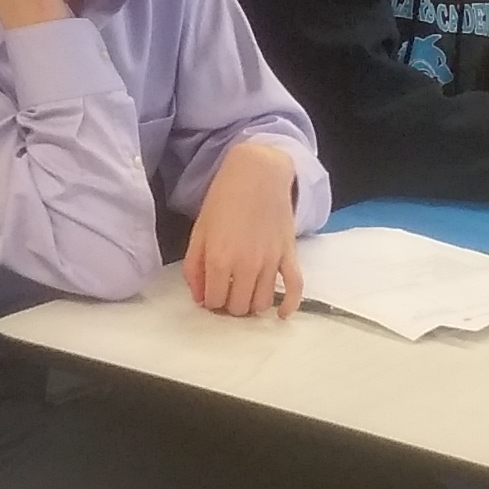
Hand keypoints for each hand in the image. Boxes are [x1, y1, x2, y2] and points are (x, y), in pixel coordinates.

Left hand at [181, 140, 305, 318]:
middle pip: (238, 307)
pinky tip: (280, 314)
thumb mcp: (199, 231)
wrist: (257, 174)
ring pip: (262, 303)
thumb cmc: (223, 200)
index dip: (210, 300)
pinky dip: (289, 306)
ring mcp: (270, 262)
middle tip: (227, 292)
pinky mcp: (289, 255)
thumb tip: (199, 297)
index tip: (211, 292)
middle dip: (229, 305)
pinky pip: (294, 288)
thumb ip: (194, 267)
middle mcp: (245, 265)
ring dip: (252, 305)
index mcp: (218, 259)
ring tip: (246, 295)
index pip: (214, 301)